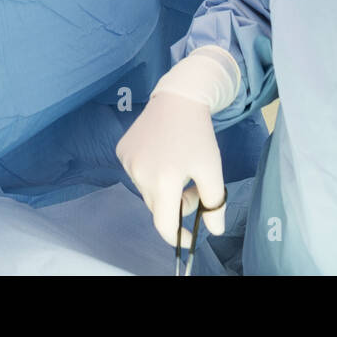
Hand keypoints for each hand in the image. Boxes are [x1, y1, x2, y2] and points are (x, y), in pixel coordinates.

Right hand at [116, 92, 226, 248]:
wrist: (178, 97)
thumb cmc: (198, 135)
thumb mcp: (212, 169)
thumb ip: (214, 203)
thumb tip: (214, 230)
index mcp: (164, 180)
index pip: (164, 225)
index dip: (178, 237)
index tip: (189, 239)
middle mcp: (140, 173)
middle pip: (157, 208)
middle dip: (176, 205)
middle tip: (193, 187)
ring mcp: (127, 162)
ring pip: (147, 192)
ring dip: (163, 189)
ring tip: (178, 167)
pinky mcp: (121, 151)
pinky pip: (137, 174)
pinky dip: (150, 173)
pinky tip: (161, 154)